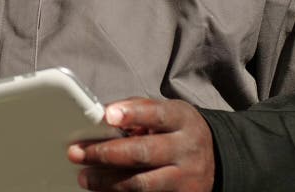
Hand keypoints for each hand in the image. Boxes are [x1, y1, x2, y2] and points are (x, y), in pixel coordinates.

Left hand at [67, 98, 214, 191]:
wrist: (217, 160)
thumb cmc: (180, 130)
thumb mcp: (169, 112)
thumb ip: (139, 111)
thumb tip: (105, 116)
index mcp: (182, 120)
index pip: (156, 114)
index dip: (131, 114)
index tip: (106, 115)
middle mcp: (186, 150)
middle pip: (143, 153)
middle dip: (106, 153)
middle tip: (78, 153)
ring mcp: (185, 180)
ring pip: (142, 184)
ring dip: (108, 182)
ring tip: (85, 178)